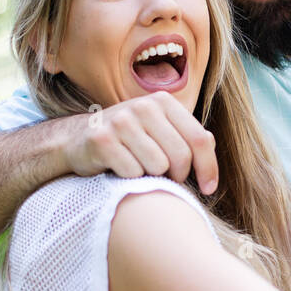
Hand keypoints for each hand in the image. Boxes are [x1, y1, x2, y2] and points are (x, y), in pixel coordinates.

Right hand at [62, 92, 218, 192]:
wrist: (78, 139)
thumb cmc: (129, 141)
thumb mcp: (160, 131)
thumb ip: (187, 140)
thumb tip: (212, 170)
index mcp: (164, 102)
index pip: (199, 139)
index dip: (208, 168)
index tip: (208, 189)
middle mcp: (144, 106)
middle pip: (180, 156)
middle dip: (177, 175)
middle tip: (165, 177)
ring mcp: (121, 121)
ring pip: (157, 166)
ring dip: (150, 176)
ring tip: (138, 167)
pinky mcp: (102, 139)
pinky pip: (132, 172)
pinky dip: (128, 178)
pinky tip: (118, 168)